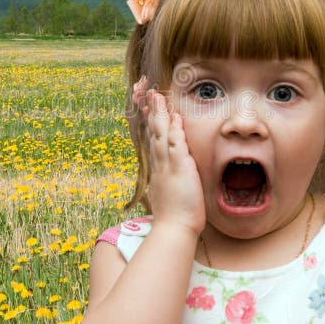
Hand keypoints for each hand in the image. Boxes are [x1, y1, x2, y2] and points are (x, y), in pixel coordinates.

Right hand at [143, 89, 205, 235]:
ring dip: (159, 114)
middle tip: (145, 92)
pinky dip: (175, 130)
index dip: (149, 122)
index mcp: (157, 169)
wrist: (173, 231)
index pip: (152, 139)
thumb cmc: (174, 218)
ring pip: (161, 134)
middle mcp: (159, 164)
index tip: (146, 107)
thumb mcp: (167, 195)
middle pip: (152, 132)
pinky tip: (175, 117)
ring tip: (156, 96)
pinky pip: (176, 146)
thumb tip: (165, 175)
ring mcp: (167, 166)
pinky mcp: (180, 170)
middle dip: (150, 110)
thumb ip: (166, 181)